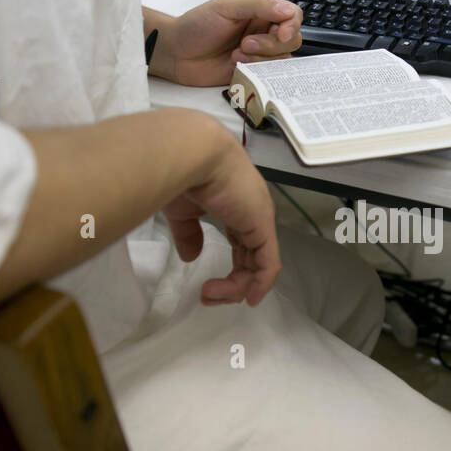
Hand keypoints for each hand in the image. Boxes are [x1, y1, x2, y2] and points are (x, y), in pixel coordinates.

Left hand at [162, 0, 302, 86]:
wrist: (175, 53)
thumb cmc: (196, 25)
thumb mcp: (226, 7)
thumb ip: (258, 5)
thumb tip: (288, 11)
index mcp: (259, 12)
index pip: (292, 15)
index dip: (292, 25)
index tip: (281, 33)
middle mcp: (262, 32)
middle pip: (291, 40)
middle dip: (271, 44)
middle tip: (245, 44)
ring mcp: (258, 54)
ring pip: (282, 59)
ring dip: (261, 58)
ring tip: (237, 55)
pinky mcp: (252, 73)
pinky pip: (269, 76)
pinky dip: (256, 72)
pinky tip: (236, 66)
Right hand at [162, 126, 280, 305]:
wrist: (191, 152)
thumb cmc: (183, 174)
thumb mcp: (183, 210)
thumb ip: (189, 233)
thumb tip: (191, 257)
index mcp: (236, 205)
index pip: (241, 243)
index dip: (234, 268)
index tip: (212, 288)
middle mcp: (253, 212)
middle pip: (251, 257)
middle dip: (233, 283)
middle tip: (207, 296)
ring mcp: (260, 218)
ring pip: (259, 264)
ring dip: (237, 287)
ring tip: (210, 294)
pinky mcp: (262, 225)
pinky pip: (268, 263)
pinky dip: (261, 283)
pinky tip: (249, 298)